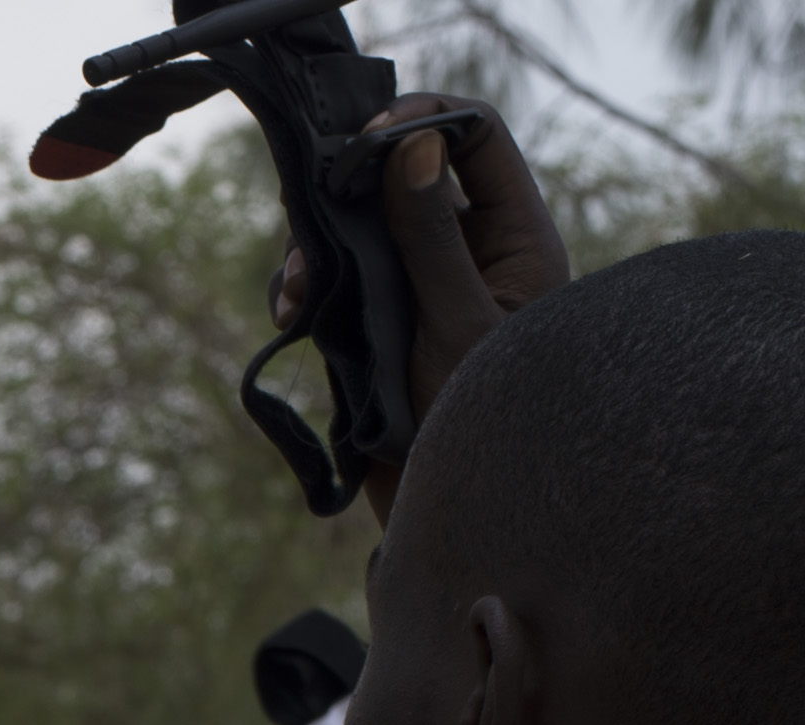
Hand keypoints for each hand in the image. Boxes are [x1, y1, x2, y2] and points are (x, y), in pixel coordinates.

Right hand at [275, 99, 569, 505]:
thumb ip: (432, 237)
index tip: (366, 138)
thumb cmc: (481, 433)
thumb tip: (413, 147)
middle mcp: (470, 254)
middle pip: (405, 177)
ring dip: (319, 246)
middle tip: (311, 205)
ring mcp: (421, 290)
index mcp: (513, 240)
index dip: (424, 120)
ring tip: (297, 288)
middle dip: (350, 189)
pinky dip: (307, 288)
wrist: (457, 525)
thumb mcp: (457, 325)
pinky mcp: (380, 328)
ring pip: (361, 231)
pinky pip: (338, 283)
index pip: (476, 140)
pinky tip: (291, 312)